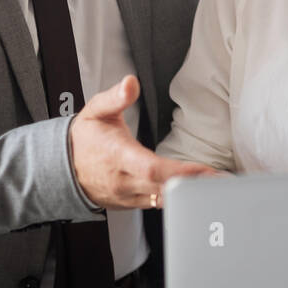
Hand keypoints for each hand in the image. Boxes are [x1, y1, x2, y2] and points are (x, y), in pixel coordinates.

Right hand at [69, 76, 218, 209]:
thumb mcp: (95, 111)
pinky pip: (160, 205)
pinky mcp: (134, 204)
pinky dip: (182, 201)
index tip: (204, 170)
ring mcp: (129, 196)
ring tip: (222, 187)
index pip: (152, 168)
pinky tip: (202, 194)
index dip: (178, 172)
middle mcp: (125, 181)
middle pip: (165, 188)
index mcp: (118, 157)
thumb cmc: (84, 139)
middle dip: (196, 185)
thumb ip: (115, 97)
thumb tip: (130, 82)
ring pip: (165, 201)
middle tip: (226, 180)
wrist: (62, 168)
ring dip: (193, 195)